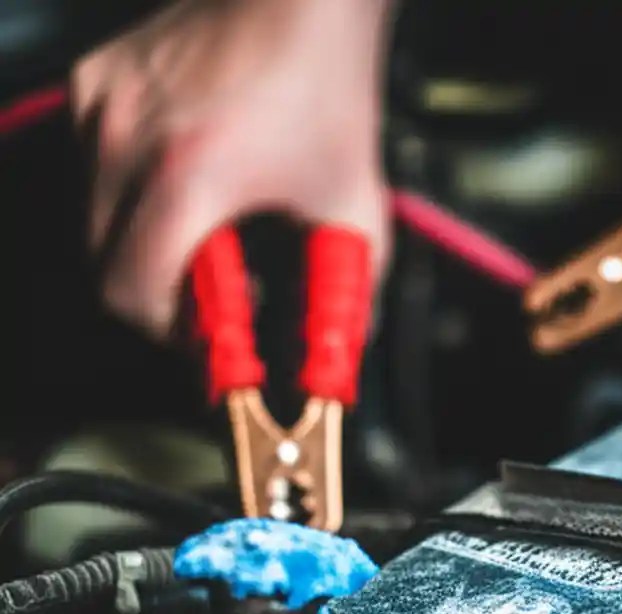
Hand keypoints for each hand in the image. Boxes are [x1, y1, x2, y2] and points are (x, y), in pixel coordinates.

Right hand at [72, 0, 395, 339]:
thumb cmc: (327, 83)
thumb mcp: (353, 199)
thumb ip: (349, 287)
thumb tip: (340, 346)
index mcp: (188, 176)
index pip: (133, 293)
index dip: (171, 334)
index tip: (207, 344)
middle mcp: (127, 140)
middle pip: (104, 266)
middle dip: (157, 295)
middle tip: (212, 297)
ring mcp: (102, 108)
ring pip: (92, 218)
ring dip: (141, 241)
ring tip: (206, 230)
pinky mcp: (95, 84)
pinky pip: (92, 164)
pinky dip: (130, 188)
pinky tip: (186, 174)